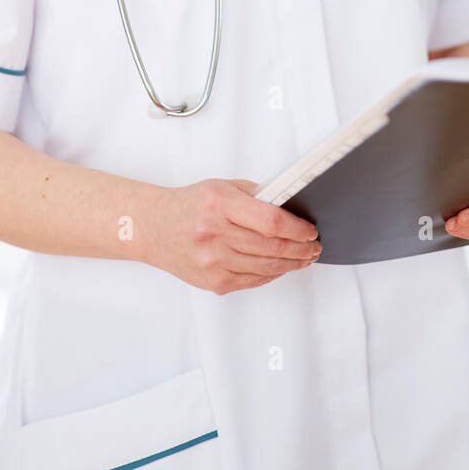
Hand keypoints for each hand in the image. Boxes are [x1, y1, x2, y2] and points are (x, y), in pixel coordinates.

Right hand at [139, 178, 320, 293]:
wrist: (155, 228)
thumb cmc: (190, 205)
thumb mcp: (222, 187)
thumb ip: (256, 196)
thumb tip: (291, 210)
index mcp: (220, 205)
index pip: (271, 221)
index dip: (297, 228)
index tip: (310, 230)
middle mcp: (214, 234)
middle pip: (272, 247)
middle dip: (300, 248)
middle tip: (314, 246)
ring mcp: (213, 262)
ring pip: (266, 267)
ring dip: (292, 264)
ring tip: (304, 258)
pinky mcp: (213, 282)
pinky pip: (253, 280)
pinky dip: (272, 274)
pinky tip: (281, 266)